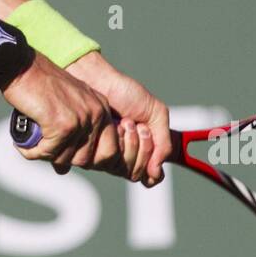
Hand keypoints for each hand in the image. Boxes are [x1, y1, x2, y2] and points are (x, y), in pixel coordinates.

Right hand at [2, 55, 124, 174]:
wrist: (21, 67)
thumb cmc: (38, 85)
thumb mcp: (63, 107)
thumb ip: (71, 135)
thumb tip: (64, 171)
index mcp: (101, 107)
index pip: (109, 150)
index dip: (85, 157)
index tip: (64, 151)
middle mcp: (96, 113)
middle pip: (87, 159)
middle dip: (63, 158)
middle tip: (44, 149)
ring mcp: (81, 120)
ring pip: (67, 159)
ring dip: (45, 155)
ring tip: (32, 144)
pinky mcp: (63, 125)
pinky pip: (49, 153)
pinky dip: (33, 152)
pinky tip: (24, 145)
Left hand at [67, 52, 171, 186]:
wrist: (100, 80)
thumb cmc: (126, 93)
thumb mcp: (156, 113)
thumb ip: (164, 142)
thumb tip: (158, 172)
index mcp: (140, 149)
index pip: (149, 176)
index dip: (153, 170)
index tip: (155, 152)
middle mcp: (123, 155)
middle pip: (137, 174)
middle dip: (144, 148)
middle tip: (140, 126)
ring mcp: (106, 154)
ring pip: (124, 170)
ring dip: (131, 142)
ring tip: (126, 121)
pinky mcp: (91, 151)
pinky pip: (108, 162)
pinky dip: (118, 141)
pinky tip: (115, 125)